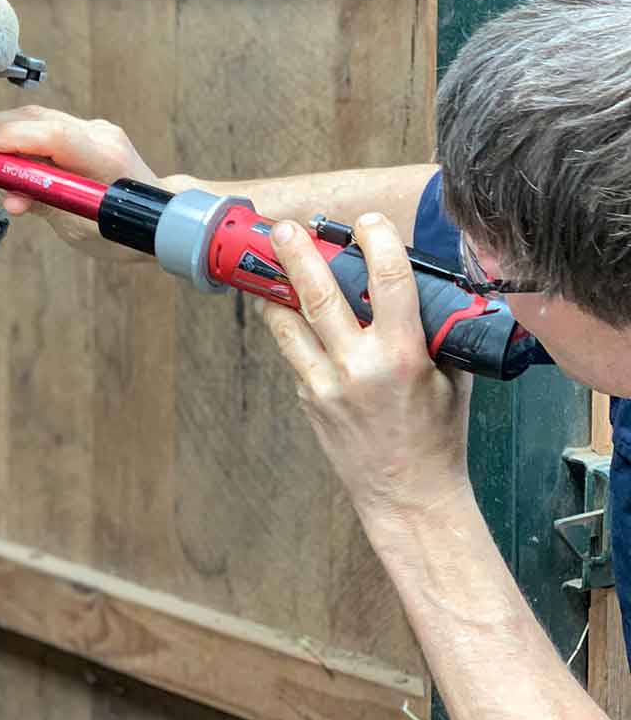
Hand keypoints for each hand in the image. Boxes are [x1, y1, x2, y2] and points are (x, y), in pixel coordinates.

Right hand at [0, 105, 157, 254]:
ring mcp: (94, 129)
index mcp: (104, 158)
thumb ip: (43, 205)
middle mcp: (100, 135)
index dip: (15, 137)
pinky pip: (44, 123)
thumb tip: (8, 197)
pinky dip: (15, 131)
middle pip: (38, 118)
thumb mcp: (80, 228)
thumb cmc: (125, 227)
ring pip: (37, 116)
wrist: (158, 217)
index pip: (54, 135)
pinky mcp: (85, 131)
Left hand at [261, 212, 472, 521]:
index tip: (366, 222)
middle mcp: (360, 366)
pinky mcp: (308, 398)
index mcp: (404, 356)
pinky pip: (292, 351)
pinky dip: (286, 325)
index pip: (390, 280)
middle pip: (320, 295)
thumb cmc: (437, 439)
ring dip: (275, 288)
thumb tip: (429, 290)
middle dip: (298, 254)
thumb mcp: (452, 379)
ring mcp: (327, 384)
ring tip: (265, 261)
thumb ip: (437, 332)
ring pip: (288, 323)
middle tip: (285, 228)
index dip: (376, 241)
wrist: (409, 497)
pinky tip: (283, 308)